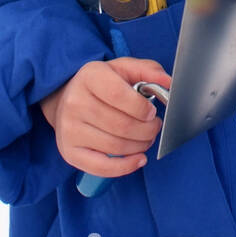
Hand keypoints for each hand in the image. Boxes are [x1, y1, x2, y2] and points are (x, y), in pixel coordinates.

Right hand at [40, 57, 171, 178]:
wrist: (66, 98)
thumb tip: (169, 83)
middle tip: (155, 127)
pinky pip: (101, 167)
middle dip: (148, 130)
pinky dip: (126, 167)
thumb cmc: (101, 84)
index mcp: (90, 77)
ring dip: (141, 146)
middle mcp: (75, 102)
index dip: (142, 108)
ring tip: (147, 138)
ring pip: (115, 146)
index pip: (119, 95)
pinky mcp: (70, 151)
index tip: (152, 112)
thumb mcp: (123, 69)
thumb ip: (148, 71)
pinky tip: (138, 159)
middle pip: (121, 125)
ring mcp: (70, 129)